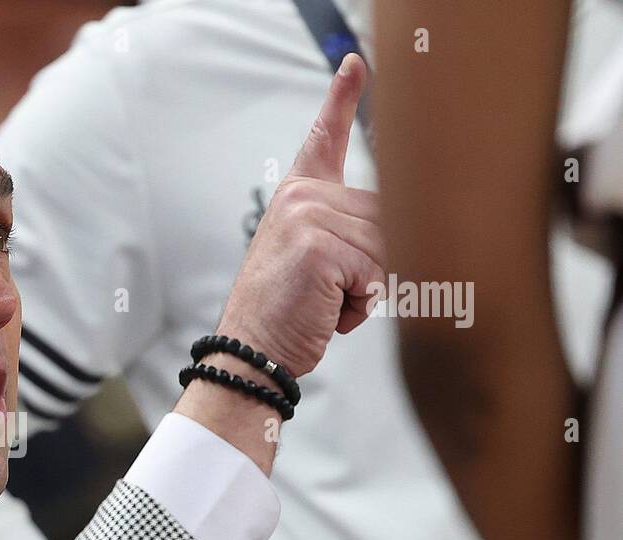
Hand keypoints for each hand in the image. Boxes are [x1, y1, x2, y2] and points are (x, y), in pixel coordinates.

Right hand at [216, 53, 383, 376]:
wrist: (251, 351)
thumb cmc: (286, 314)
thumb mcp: (316, 260)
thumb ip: (350, 232)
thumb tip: (413, 228)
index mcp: (298, 196)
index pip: (324, 139)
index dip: (341, 98)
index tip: (355, 63)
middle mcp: (302, 198)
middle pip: (386, 216)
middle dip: (372, 265)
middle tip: (330, 294)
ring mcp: (308, 218)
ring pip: (385, 248)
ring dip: (367, 289)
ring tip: (323, 303)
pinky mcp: (318, 246)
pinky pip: (374, 274)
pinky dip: (359, 305)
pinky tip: (324, 311)